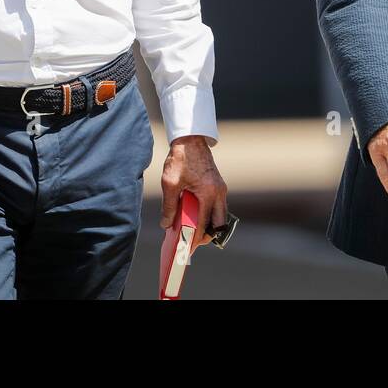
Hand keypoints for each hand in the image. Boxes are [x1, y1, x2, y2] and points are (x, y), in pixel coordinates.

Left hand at [160, 135, 227, 252]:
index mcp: (208, 193)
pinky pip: (218, 206)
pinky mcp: (218, 185)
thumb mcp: (170, 183)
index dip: (195, 237)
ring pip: (221, 215)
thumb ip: (168, 206)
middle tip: (194, 242)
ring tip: (194, 232)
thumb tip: (166, 224)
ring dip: (210, 224)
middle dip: (208, 235)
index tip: (188, 248)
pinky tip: (196, 216)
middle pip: (219, 223)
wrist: (191, 139)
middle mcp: (219, 192)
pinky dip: (210, 214)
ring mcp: (221, 188)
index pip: (203, 223)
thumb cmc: (180, 159)